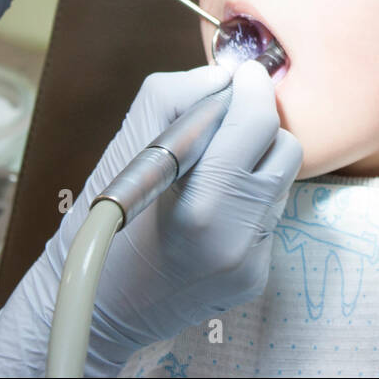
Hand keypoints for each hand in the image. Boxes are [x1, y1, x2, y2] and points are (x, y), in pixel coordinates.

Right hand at [0, 61, 301, 376]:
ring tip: (210, 168)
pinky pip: (269, 213)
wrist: (94, 304)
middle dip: (258, 123)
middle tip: (226, 118)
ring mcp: (251, 263)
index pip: (258, 126)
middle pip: (284, 148)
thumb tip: (223, 78)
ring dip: (255, 160)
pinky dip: (247, 196)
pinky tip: (209, 204)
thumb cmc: (99, 222)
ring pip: (281, 180)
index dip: (253, 90)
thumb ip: (177, 97)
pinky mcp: (255, 276)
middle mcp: (236, 240)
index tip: (244, 74)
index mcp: (202, 208)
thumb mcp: (126, 147)